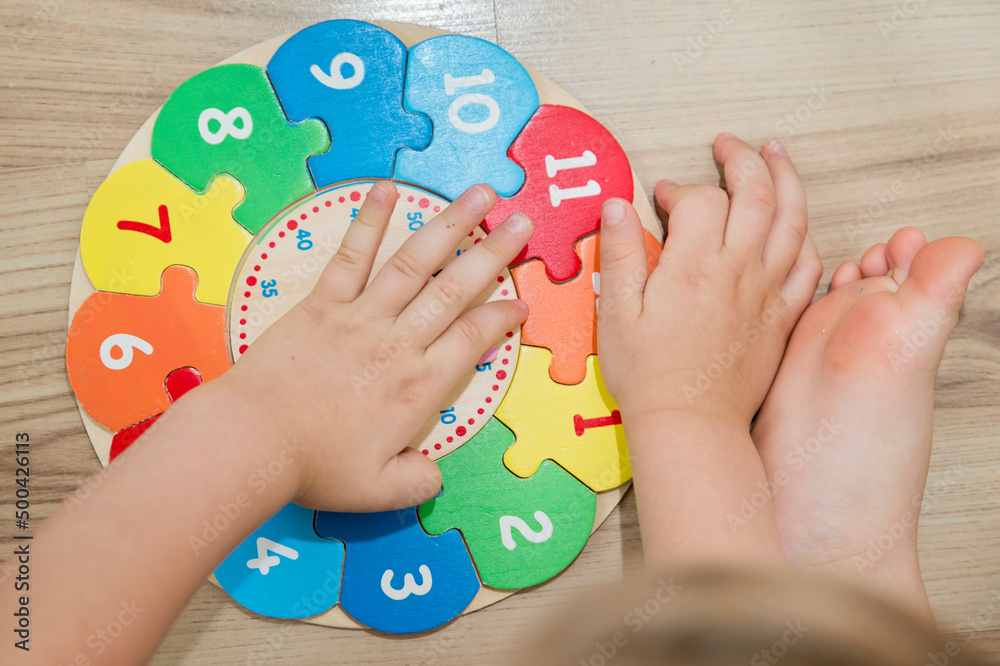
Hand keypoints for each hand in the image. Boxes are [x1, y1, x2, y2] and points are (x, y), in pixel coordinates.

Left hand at [216, 181, 531, 511]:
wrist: (253, 441)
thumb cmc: (316, 466)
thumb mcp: (379, 491)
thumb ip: (418, 482)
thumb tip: (435, 477)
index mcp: (421, 386)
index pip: (475, 337)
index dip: (504, 316)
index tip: (521, 301)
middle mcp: (400, 342)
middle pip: (457, 288)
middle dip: (495, 251)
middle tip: (522, 221)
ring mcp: (361, 317)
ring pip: (415, 262)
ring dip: (450, 225)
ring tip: (479, 194)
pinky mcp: (322, 304)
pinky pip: (352, 257)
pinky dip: (370, 222)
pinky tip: (387, 190)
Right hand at [596, 133, 821, 429]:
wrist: (691, 424)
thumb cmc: (648, 375)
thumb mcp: (616, 313)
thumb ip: (620, 254)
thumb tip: (616, 206)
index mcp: (694, 266)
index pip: (700, 200)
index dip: (680, 189)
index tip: (663, 198)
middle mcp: (738, 271)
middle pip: (756, 193)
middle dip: (743, 158)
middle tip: (728, 144)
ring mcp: (767, 293)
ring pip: (792, 219)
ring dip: (787, 179)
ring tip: (777, 155)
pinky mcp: (781, 317)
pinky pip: (808, 265)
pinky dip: (804, 236)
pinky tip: (795, 226)